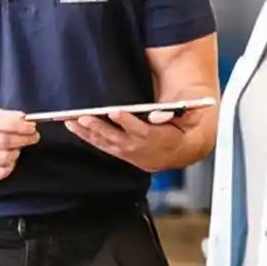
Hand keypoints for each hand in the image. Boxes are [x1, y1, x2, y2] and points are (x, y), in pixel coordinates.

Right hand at [0, 108, 39, 183]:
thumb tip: (24, 119)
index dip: (19, 125)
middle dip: (24, 138)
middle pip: (4, 141)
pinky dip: (10, 166)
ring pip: (5, 158)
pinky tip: (8, 160)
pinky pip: (0, 173)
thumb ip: (1, 115)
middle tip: (33, 137)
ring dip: (17, 152)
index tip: (31, 126)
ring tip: (17, 148)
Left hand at [64, 109, 198, 171]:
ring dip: (88, 133)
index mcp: (162, 140)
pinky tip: (74, 127)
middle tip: (84, 117)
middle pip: (118, 139)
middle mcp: (143, 150)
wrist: (183, 150)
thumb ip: (188, 111)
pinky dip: (88, 137)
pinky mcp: (122, 153)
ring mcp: (131, 154)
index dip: (128, 122)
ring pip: (107, 144)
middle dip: (100, 128)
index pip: (143, 132)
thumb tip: (167, 111)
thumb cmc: (186, 127)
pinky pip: (103, 146)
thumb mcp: (194, 116)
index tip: (116, 111)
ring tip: (71, 121)